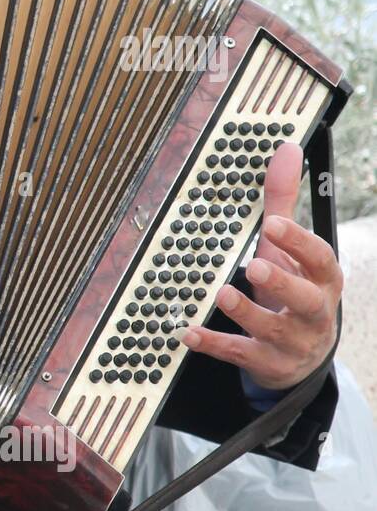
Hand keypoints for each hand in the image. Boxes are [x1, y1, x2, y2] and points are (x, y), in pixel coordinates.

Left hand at [179, 142, 342, 389]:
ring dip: (246, 312)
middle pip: (305, 298)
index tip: (275, 224)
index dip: (300, 243)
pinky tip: (189, 332)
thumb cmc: (292, 291)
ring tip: (222, 293)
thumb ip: (284, 201)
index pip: (320, 259)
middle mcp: (313, 311)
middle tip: (254, 265)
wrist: (301, 355)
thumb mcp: (289, 249)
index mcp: (322, 279)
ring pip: (272, 329)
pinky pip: (239, 354)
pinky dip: (214, 344)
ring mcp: (291, 341)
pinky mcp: (266, 362)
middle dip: (281, 282)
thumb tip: (286, 148)